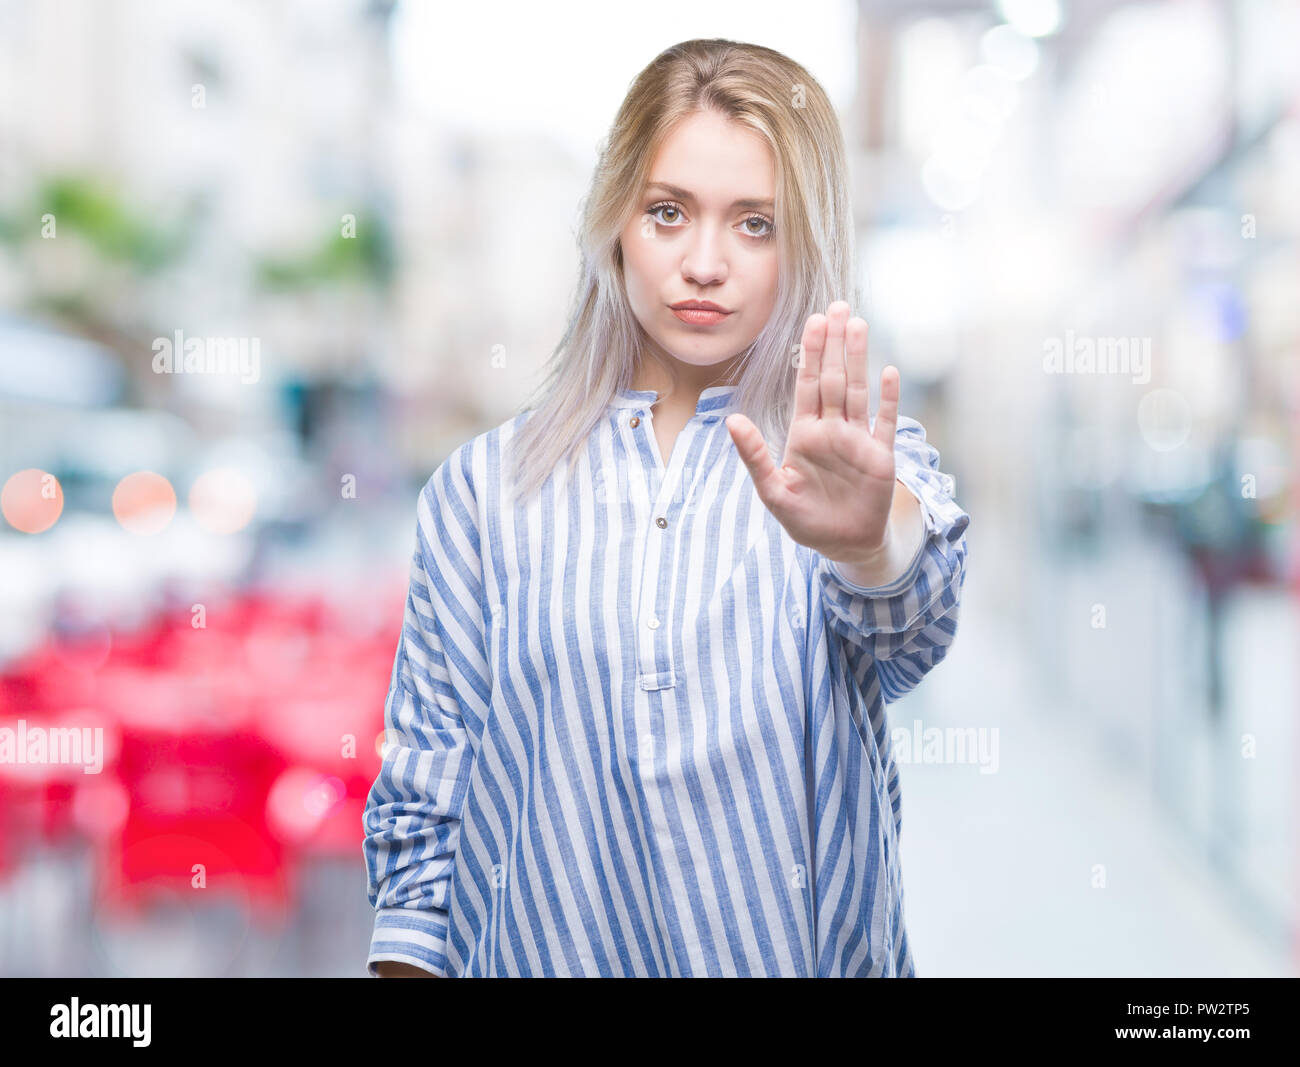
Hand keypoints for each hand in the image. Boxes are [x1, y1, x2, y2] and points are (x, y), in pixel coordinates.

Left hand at [725, 301, 899, 568]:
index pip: (807, 385)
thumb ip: (755, 455)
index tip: (813, 322)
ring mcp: (858, 440)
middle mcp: (832, 429)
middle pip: (833, 377)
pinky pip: (885, 423)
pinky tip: (889, 373)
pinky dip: (889, 400)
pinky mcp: (881, 457)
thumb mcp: (773, 491)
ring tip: (859, 325)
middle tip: (838, 306)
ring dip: (859, 359)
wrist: (844, 546)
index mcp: (805, 433)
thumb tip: (732, 421)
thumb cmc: (805, 520)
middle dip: (835, 343)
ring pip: (858, 391)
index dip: (810, 353)